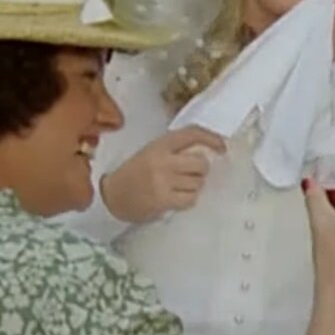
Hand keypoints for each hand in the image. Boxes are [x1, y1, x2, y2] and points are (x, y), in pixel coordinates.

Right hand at [101, 125, 225, 222]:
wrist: (112, 196)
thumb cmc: (136, 172)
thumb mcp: (152, 151)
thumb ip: (176, 148)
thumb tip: (210, 150)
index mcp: (159, 144)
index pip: (192, 134)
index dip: (212, 138)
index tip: (222, 147)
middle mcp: (162, 160)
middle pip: (201, 162)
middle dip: (202, 169)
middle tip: (193, 173)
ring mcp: (163, 181)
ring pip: (198, 182)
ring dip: (194, 185)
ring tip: (179, 187)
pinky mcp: (163, 200)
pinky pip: (191, 199)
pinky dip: (188, 199)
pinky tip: (177, 198)